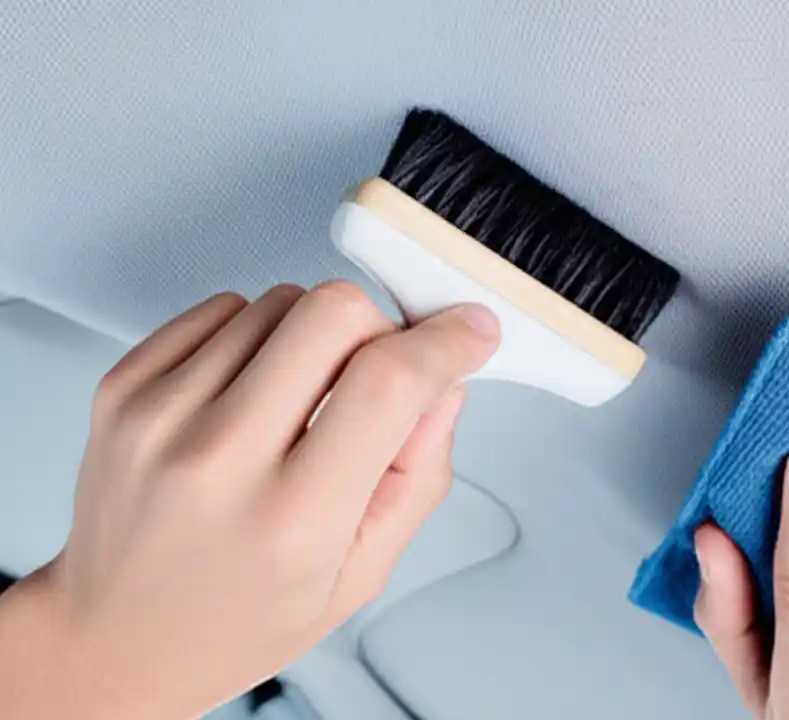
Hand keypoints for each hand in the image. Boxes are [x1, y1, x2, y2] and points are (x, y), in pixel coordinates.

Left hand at [0, 282, 498, 718]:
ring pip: (279, 301)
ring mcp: (161, 417)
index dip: (446, 342)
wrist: (115, 638)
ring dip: (313, 337)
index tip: (469, 332)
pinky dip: (255, 334)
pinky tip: (250, 394)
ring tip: (298, 403)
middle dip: (379, 330)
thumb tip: (445, 385)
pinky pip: (221, 308)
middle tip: (374, 377)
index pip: (389, 383)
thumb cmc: (238, 618)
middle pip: (333, 312)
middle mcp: (219, 459)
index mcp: (294, 519)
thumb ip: (418, 476)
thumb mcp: (359, 574)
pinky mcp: (123, 389)